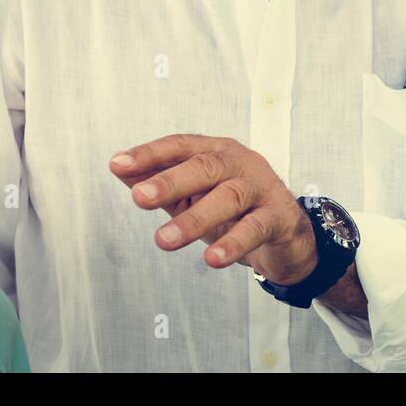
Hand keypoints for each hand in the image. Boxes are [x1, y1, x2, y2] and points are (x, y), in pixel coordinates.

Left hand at [109, 134, 318, 284]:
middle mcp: (239, 163)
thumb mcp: (194, 194)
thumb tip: (119, 167)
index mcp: (216, 152)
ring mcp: (262, 187)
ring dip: (194, 220)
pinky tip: (213, 259)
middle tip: (139, 198)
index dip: (150, 154)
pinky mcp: (279, 216)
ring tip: (164, 240)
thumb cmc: (235, 211)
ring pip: (228, 198)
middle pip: (205, 167)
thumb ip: (160, 181)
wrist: (286, 237)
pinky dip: (233, 244)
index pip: (181, 146)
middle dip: (170, 182)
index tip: (118, 164)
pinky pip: (255, 228)